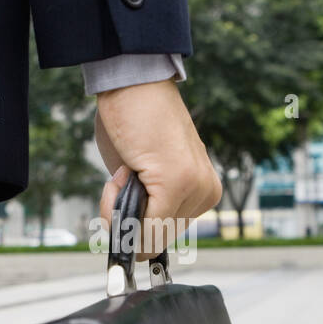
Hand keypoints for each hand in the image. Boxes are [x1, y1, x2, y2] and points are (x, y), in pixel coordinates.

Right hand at [94, 79, 221, 257]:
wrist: (134, 80)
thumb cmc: (135, 121)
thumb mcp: (143, 176)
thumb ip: (145, 208)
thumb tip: (132, 243)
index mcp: (204, 191)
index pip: (163, 236)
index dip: (133, 221)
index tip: (128, 184)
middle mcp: (206, 194)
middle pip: (154, 241)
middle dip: (126, 218)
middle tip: (123, 175)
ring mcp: (195, 190)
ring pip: (145, 239)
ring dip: (119, 209)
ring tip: (126, 169)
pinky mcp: (177, 184)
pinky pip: (141, 227)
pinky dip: (116, 207)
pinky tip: (122, 172)